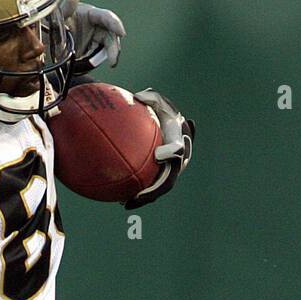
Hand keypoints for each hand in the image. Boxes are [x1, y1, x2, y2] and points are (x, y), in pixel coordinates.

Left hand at [60, 0, 124, 71]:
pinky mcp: (91, 51)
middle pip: (110, 35)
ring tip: (109, 64)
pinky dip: (97, 61)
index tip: (121, 32)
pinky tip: (90, 65)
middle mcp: (95, 26)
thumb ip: (66, 6)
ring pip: (107, 47)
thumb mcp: (59, 16)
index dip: (115, 24)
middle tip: (113, 60)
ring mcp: (94, 39)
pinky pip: (98, 56)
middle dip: (114, 47)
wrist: (46, 41)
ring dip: (109, 56)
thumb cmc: (54, 24)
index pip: (106, 17)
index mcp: (91, 14)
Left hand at [125, 88, 194, 207]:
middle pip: (169, 179)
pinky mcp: (159, 177)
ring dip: (145, 198)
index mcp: (181, 141)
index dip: (172, 152)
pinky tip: (120, 201)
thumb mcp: (156, 101)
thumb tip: (139, 96)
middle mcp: (179, 160)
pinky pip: (148, 188)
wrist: (158, 123)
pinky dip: (136, 196)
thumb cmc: (157, 110)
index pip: (178, 149)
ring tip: (128, 203)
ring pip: (159, 189)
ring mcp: (170, 171)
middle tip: (143, 195)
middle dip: (156, 189)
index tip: (158, 155)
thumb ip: (152, 98)